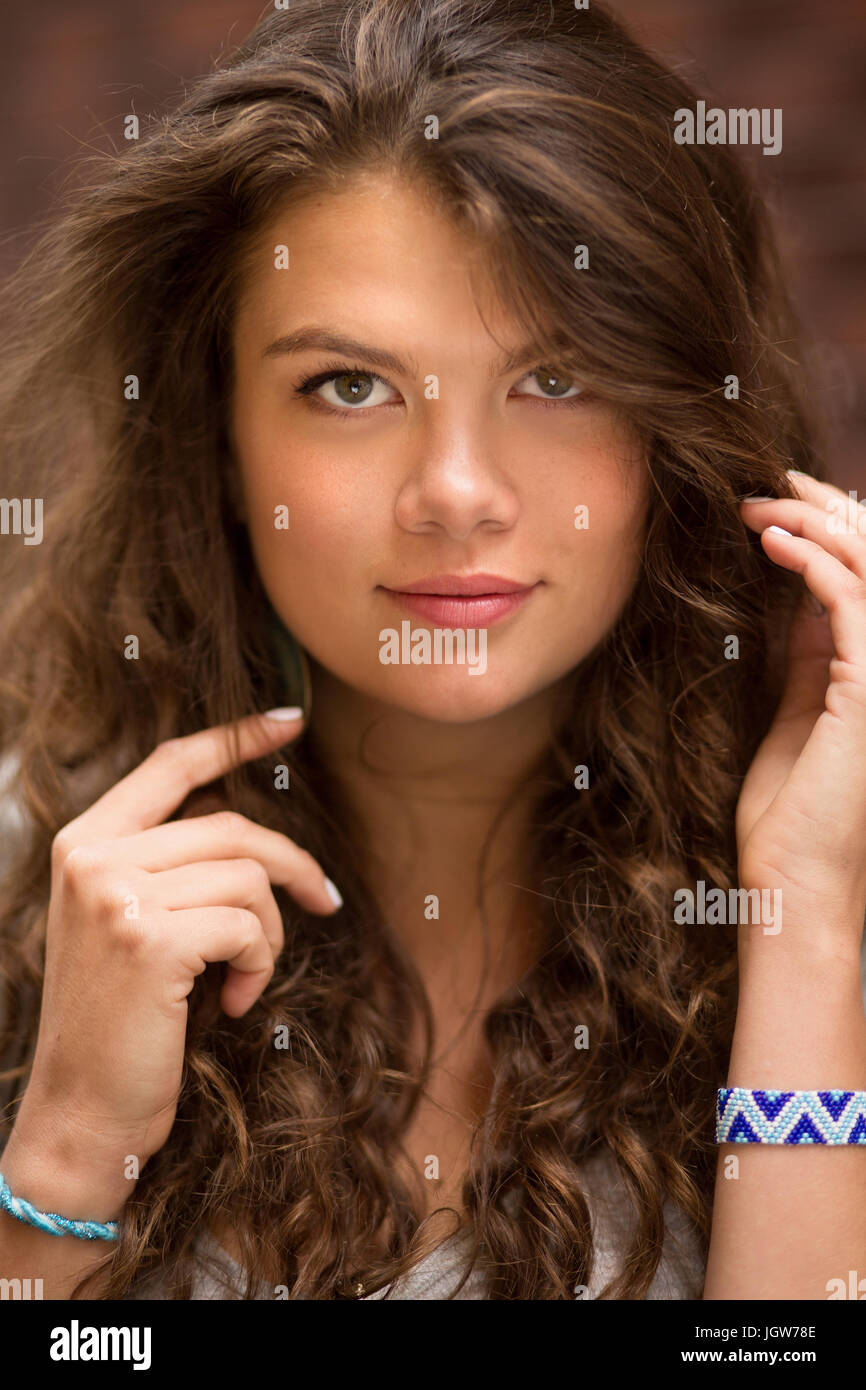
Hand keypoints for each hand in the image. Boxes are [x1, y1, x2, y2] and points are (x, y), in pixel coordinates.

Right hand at [12, 710, 339, 1172]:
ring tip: (246, 977)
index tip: (291, 721)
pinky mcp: (150, 937)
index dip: (235, 737)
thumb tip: (254, 839)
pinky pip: (249, 925)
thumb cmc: (119, 1024)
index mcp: (83, 843)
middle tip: (323, 900)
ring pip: (249, 876)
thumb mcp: (127, 926)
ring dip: (270, 933)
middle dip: (291, 865)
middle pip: (231, 826)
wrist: (81, 1112)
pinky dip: (260, 965)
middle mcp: (93, 857)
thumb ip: (167, 868)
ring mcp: (116, 893)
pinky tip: (232, 1004)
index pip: (170, 765)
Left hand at [735, 470, 865, 956]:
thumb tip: (799, 595)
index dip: (835, 527)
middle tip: (771, 483)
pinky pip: (850, 599)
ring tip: (759, 506)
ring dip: (816, 522)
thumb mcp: (797, 712)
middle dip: (829, 508)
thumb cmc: (788, 814)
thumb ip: (808, 655)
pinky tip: (771, 541)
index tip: (780, 500)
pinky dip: (812, 559)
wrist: (792, 881)